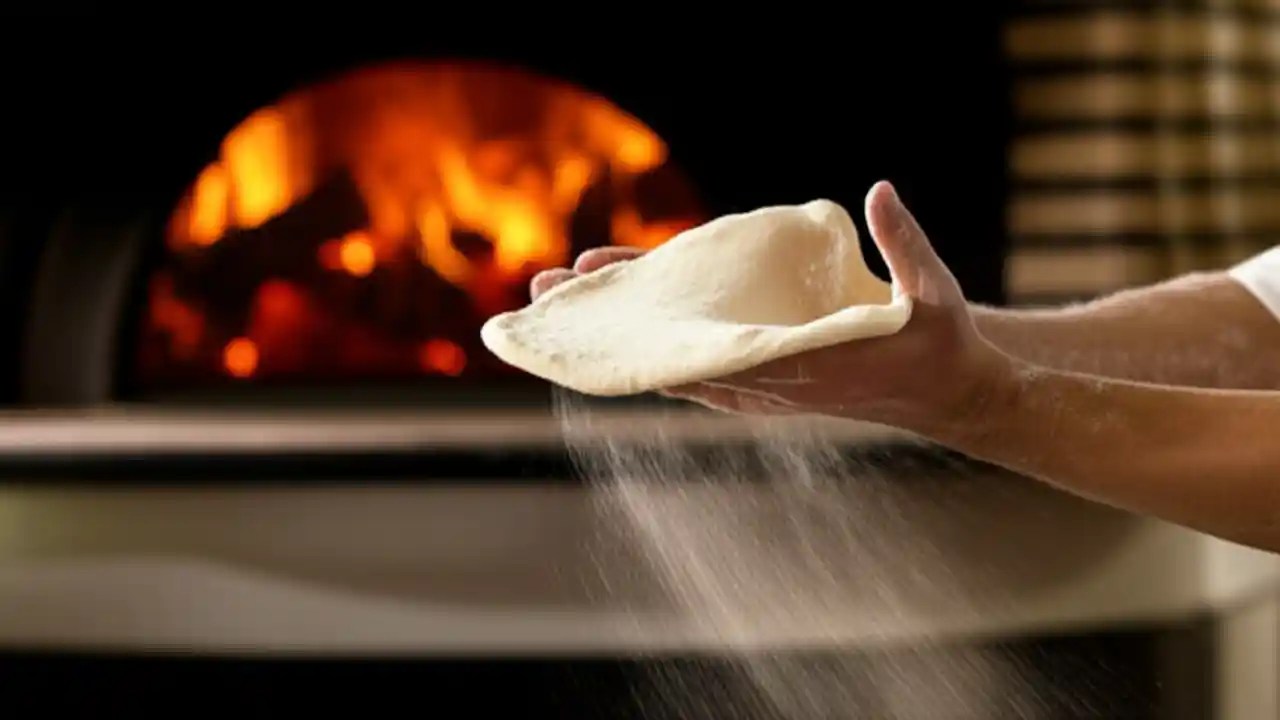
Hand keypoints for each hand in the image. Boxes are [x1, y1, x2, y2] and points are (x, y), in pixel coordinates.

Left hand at [530, 182, 1010, 434]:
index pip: (707, 348)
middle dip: (607, 319)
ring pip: (674, 352)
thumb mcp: (935, 294)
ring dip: (622, 323)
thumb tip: (880, 191)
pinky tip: (627, 305)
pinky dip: (658, 333)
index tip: (597, 297)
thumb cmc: (937, 342)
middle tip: (544, 285)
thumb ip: (907, 245)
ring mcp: (760, 377)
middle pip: (668, 350)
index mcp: (799, 362)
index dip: (646, 322)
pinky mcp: (764, 369)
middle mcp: (766, 376)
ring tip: (566, 287)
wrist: (945, 391)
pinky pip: (697, 353)